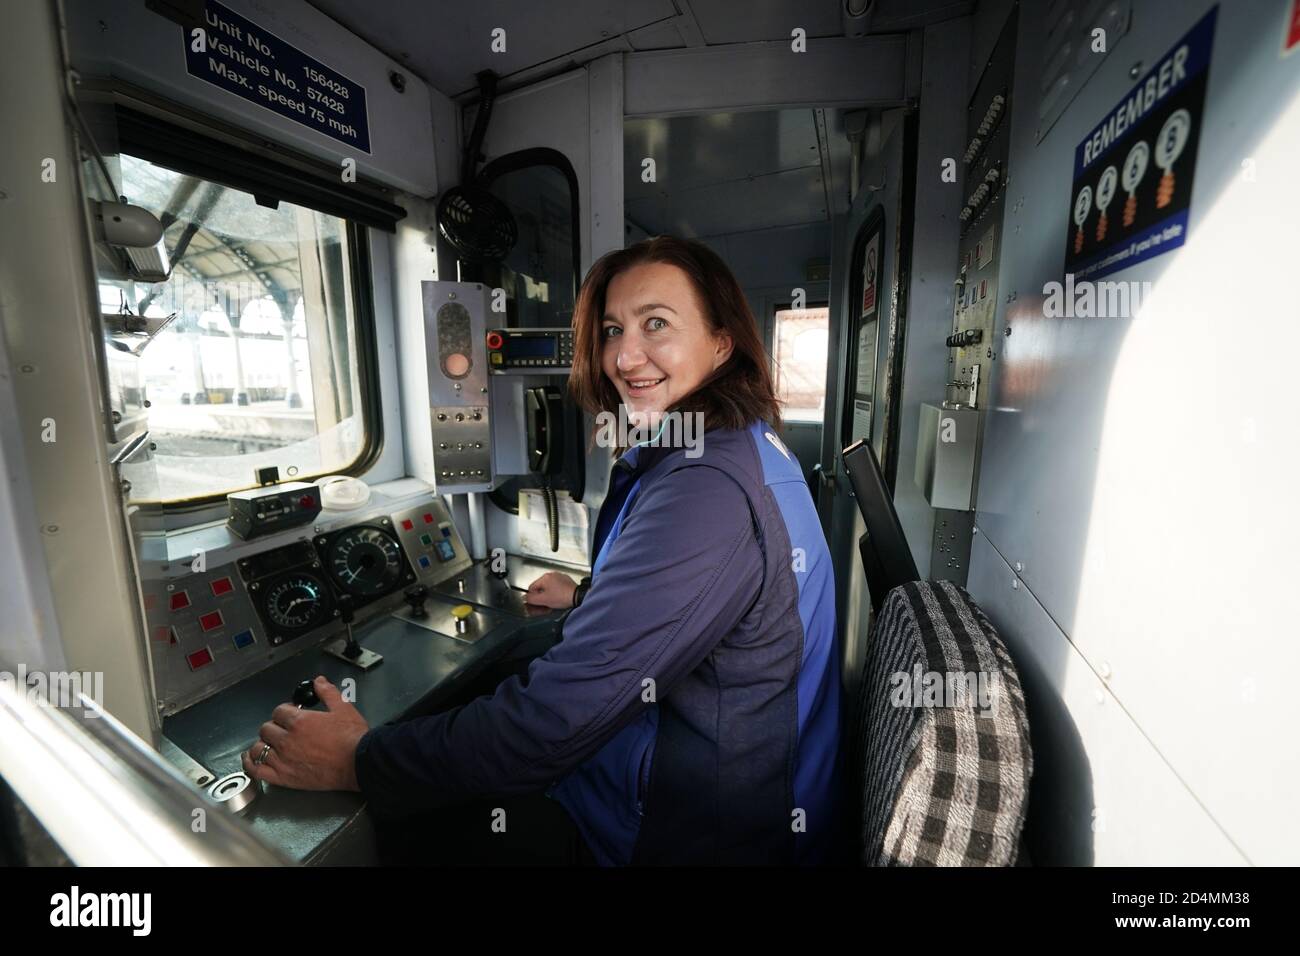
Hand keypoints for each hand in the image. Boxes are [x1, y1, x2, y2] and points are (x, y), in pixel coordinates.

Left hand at [241, 676, 368, 790]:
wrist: (358, 764)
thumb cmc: (352, 739)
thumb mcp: (343, 708)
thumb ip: (328, 692)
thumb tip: (318, 681)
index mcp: (299, 721)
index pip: (279, 711)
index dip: (285, 711)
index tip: (292, 715)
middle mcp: (287, 740)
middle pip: (267, 728)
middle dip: (276, 726)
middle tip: (286, 729)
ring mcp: (283, 760)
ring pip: (259, 748)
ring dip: (264, 743)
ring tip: (273, 743)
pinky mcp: (283, 777)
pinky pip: (257, 770)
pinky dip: (250, 763)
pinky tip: (252, 758)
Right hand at [524, 571, 577, 608]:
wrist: (577, 596)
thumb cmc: (562, 597)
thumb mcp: (543, 600)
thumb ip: (532, 599)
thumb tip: (525, 598)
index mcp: (544, 578)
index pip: (531, 587)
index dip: (532, 597)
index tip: (536, 603)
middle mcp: (552, 575)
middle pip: (540, 587)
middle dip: (541, 596)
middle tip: (545, 604)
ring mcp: (559, 577)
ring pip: (548, 587)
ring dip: (548, 595)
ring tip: (553, 602)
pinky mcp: (566, 581)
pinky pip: (557, 587)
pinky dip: (556, 592)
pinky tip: (559, 598)